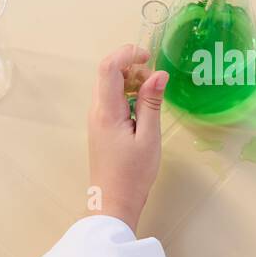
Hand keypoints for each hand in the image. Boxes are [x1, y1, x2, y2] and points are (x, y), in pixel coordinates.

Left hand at [88, 45, 167, 233]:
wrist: (113, 202)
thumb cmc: (133, 174)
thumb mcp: (149, 137)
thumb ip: (152, 103)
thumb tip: (159, 74)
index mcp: (106, 111)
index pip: (108, 67)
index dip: (127, 54)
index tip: (149, 57)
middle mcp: (96, 110)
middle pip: (108, 73)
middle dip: (132, 67)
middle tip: (155, 83)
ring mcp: (97, 118)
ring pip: (110, 85)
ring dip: (132, 82)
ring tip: (152, 99)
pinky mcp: (101, 125)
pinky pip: (112, 99)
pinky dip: (129, 95)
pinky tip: (143, 110)